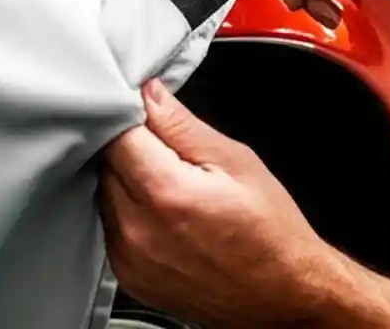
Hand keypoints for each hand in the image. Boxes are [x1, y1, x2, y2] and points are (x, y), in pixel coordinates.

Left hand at [100, 80, 350, 327]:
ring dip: (129, 182)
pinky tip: (167, 217)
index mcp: (165, 193)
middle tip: (173, 155)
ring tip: (174, 189)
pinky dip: (130, 214)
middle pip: (106, 163)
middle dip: (133, 149)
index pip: (117, 133)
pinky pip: (112, 227)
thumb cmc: (270, 232)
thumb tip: (149, 94)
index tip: (150, 113)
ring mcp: (129, 257)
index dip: (133, 115)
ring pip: (106, 194)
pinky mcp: (128, 276)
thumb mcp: (236, 162)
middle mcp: (138, 229)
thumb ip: (182, 125)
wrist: (283, 294)